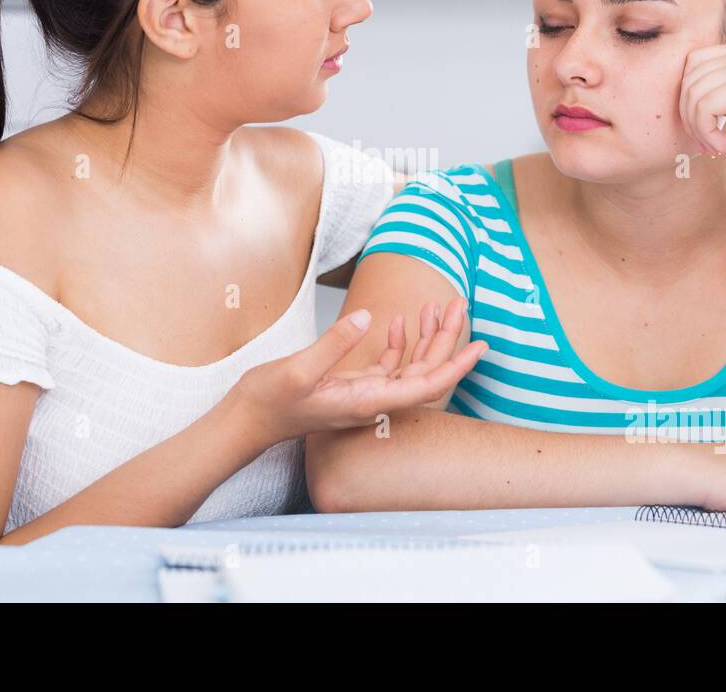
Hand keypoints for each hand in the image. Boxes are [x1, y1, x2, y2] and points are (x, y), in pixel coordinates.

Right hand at [232, 297, 486, 443]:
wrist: (245, 422)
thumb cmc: (268, 402)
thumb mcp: (297, 370)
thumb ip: (332, 345)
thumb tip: (365, 317)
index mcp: (366, 401)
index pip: (425, 386)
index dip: (455, 366)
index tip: (479, 346)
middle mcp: (372, 402)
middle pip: (424, 373)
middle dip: (447, 340)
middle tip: (462, 304)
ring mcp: (363, 394)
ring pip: (409, 368)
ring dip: (427, 338)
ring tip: (441, 305)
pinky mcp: (351, 386)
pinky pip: (387, 366)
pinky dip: (399, 344)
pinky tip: (400, 320)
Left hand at [678, 43, 725, 170]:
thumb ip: (722, 94)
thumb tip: (685, 99)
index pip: (694, 63)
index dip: (689, 95)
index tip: (702, 127)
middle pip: (689, 77)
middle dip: (688, 114)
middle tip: (704, 142)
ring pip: (693, 94)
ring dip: (696, 127)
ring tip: (712, 147)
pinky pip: (704, 107)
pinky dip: (705, 131)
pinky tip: (721, 146)